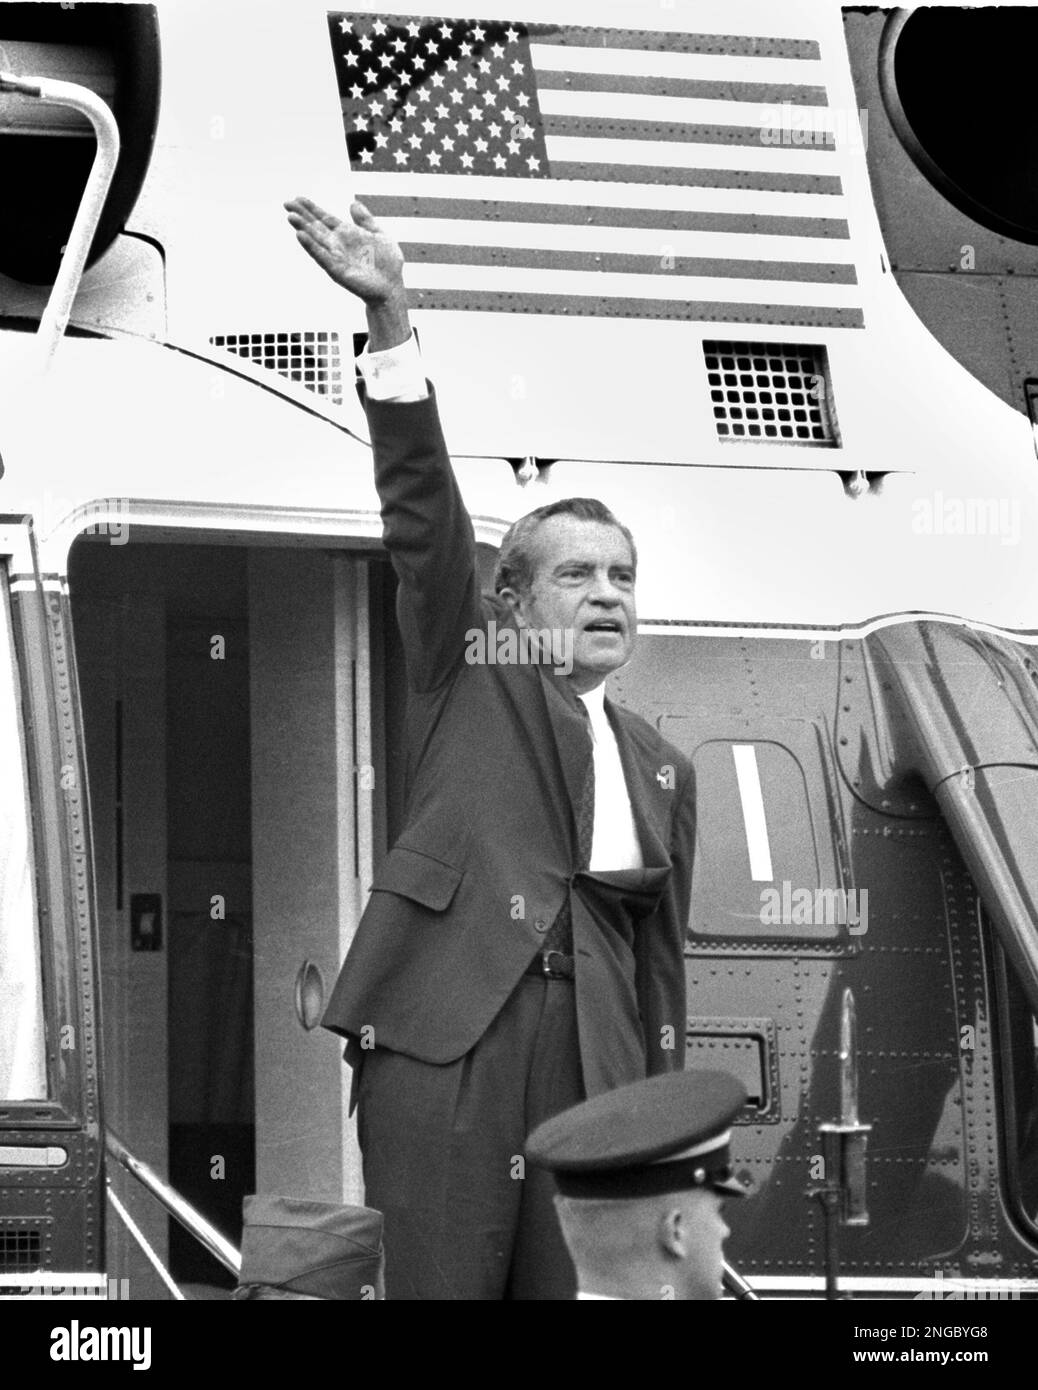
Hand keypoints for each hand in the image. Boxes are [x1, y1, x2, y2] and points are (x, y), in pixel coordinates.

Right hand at [284, 196, 404, 306]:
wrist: (391, 286)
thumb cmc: (387, 264)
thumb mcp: (379, 234)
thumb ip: (365, 220)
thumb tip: (353, 203)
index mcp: (347, 234)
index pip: (325, 218)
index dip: (312, 208)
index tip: (298, 198)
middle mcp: (338, 244)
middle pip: (316, 227)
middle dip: (302, 215)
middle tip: (286, 203)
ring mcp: (336, 257)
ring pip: (315, 240)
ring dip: (302, 229)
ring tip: (290, 217)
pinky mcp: (337, 269)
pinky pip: (321, 256)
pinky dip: (311, 246)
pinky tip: (301, 236)